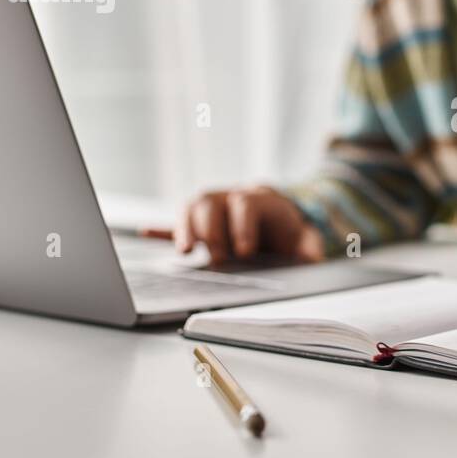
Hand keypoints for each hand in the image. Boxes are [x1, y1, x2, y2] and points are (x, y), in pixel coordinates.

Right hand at [143, 185, 324, 265]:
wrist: (278, 221)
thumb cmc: (290, 231)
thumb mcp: (306, 238)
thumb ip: (309, 245)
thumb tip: (310, 258)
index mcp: (259, 199)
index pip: (246, 202)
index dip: (243, 225)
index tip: (244, 252)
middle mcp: (231, 197)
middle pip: (211, 202)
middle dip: (212, 230)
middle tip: (220, 260)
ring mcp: (213, 209)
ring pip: (192, 207)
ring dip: (185, 228)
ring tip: (185, 252)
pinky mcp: (200, 225)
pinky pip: (178, 222)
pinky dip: (163, 229)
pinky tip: (146, 233)